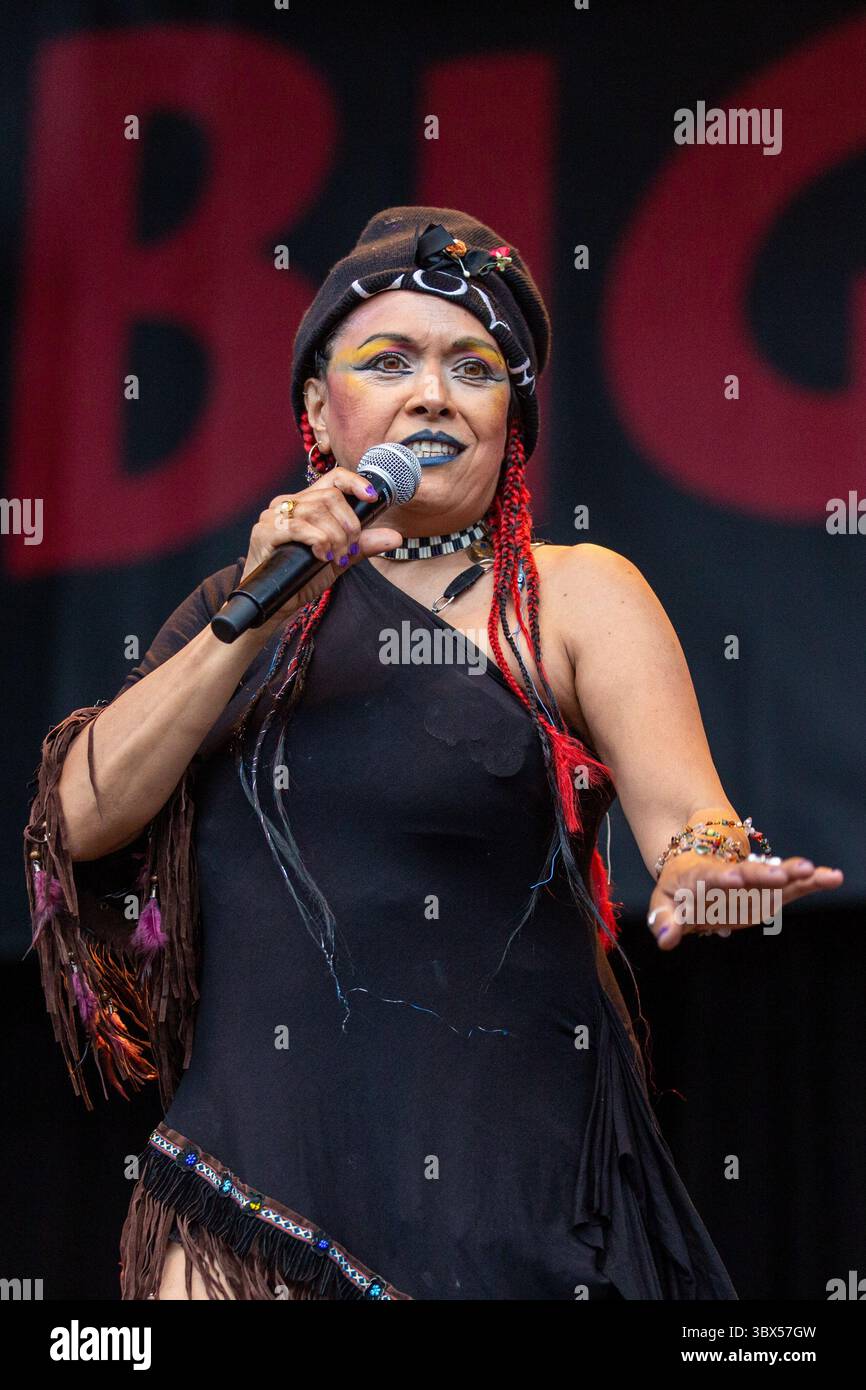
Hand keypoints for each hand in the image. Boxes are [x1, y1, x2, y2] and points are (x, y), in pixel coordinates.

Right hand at [240, 466, 402, 635]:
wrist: (273, 604)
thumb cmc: (301, 578)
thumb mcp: (339, 559)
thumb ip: (362, 545)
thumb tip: (395, 537)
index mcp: (306, 504)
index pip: (333, 478)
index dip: (355, 482)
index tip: (371, 496)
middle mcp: (288, 504)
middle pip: (330, 496)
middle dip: (349, 525)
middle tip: (349, 549)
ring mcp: (274, 516)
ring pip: (317, 511)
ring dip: (335, 537)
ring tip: (335, 557)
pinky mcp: (264, 532)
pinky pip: (298, 526)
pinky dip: (318, 541)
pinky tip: (322, 556)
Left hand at [646, 851, 844, 949]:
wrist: (696, 866)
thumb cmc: (678, 889)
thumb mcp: (663, 903)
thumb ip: (664, 921)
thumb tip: (666, 941)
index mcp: (701, 875)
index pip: (712, 876)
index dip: (722, 877)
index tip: (735, 878)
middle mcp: (731, 874)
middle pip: (748, 872)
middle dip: (764, 874)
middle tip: (782, 875)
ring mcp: (753, 881)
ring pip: (775, 875)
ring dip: (796, 874)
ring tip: (819, 872)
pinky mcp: (769, 890)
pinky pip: (792, 886)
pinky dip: (811, 883)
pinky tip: (832, 877)